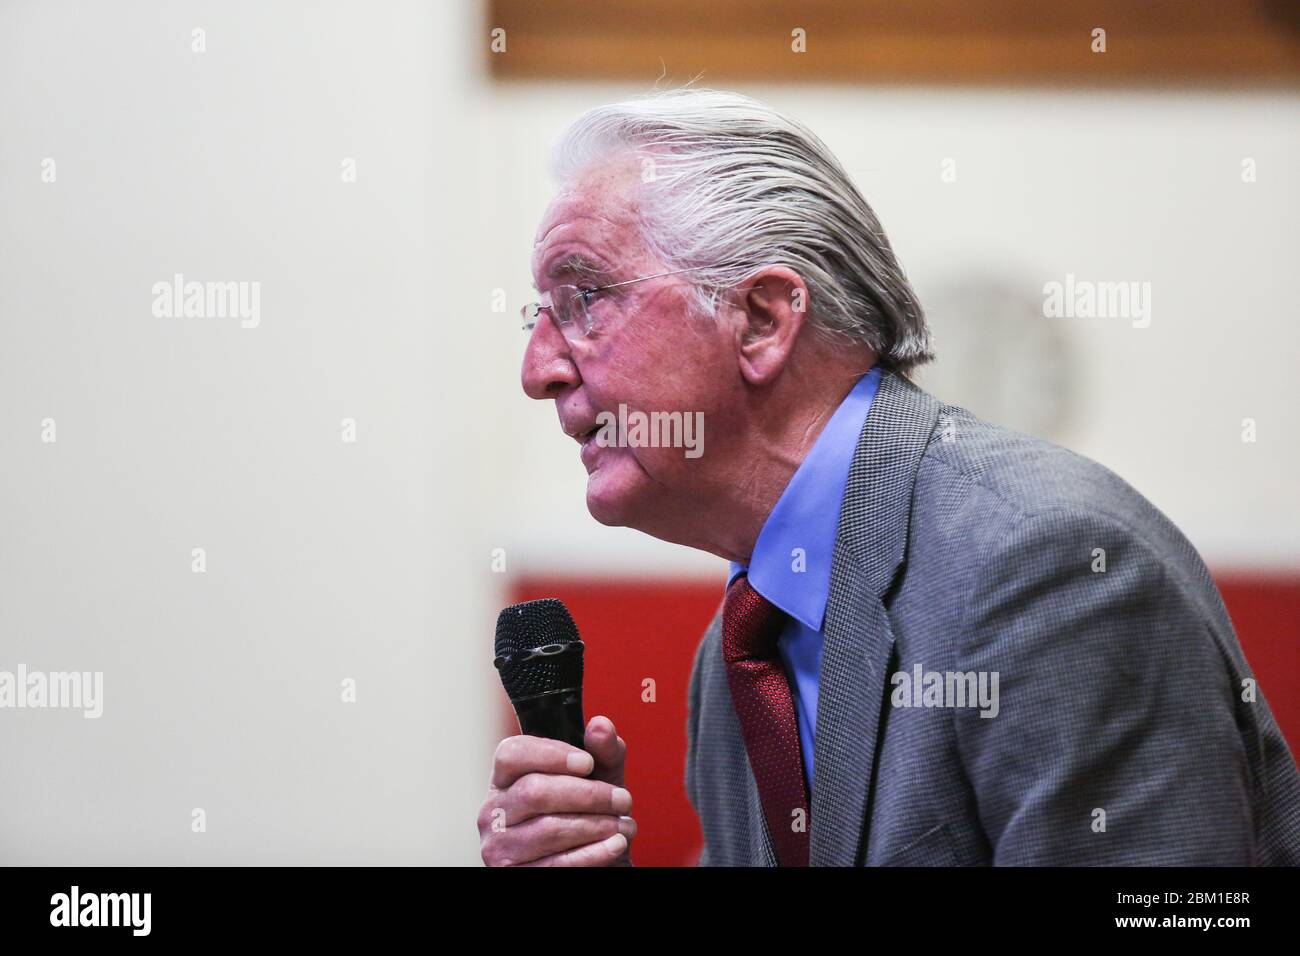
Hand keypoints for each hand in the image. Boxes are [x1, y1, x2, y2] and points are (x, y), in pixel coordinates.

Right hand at [478, 715, 634, 865]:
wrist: (591, 862)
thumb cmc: (586, 815)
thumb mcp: (599, 779)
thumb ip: (602, 751)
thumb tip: (601, 726)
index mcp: (505, 778)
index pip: (511, 753)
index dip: (550, 755)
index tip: (588, 763)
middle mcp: (494, 810)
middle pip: (535, 791)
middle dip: (587, 795)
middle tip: (624, 799)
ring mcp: (499, 846)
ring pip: (549, 828)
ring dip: (596, 826)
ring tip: (625, 825)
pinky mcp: (514, 874)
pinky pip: (556, 863)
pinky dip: (593, 853)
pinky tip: (616, 844)